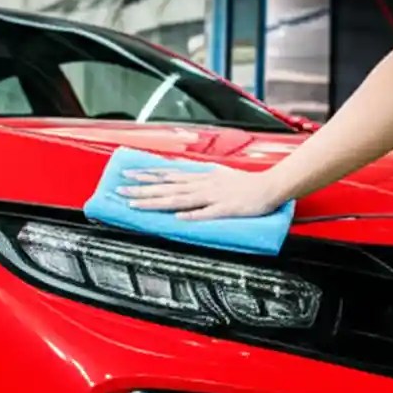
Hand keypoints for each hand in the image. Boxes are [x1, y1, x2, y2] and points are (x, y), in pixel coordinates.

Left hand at [116, 166, 282, 220]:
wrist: (271, 186)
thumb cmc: (245, 184)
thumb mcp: (218, 176)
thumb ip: (199, 180)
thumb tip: (181, 181)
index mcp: (201, 177)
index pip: (168, 174)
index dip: (147, 175)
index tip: (128, 174)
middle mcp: (203, 184)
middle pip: (167, 187)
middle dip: (142, 188)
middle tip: (120, 189)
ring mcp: (214, 196)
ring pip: (179, 199)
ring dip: (156, 201)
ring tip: (136, 204)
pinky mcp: (226, 209)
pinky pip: (207, 213)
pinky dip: (192, 215)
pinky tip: (177, 218)